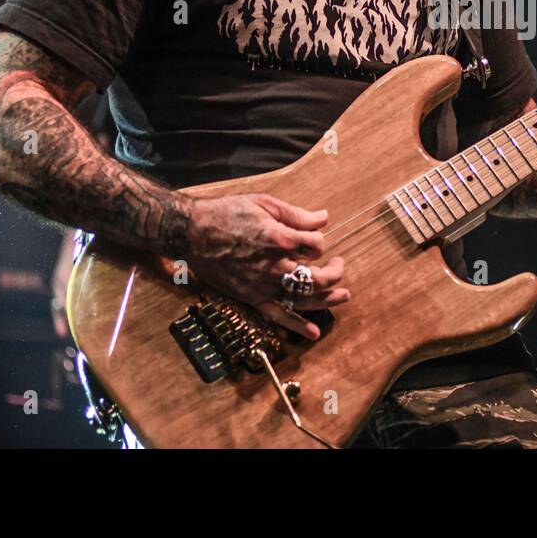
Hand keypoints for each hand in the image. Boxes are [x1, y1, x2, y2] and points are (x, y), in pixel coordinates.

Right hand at [188, 192, 348, 339]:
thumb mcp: (265, 204)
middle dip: (335, 272)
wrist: (193, 232)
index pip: (317, 244)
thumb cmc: (227, 213)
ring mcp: (263, 285)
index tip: (312, 236)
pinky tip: (313, 332)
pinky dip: (297, 326)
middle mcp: (275, 266)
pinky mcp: (251, 297)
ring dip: (328, 299)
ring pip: (305, 299)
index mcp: (279, 239)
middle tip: (338, 264)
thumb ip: (297, 214)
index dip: (319, 240)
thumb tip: (324, 218)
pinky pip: (278, 316)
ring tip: (344, 296)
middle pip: (318, 278)